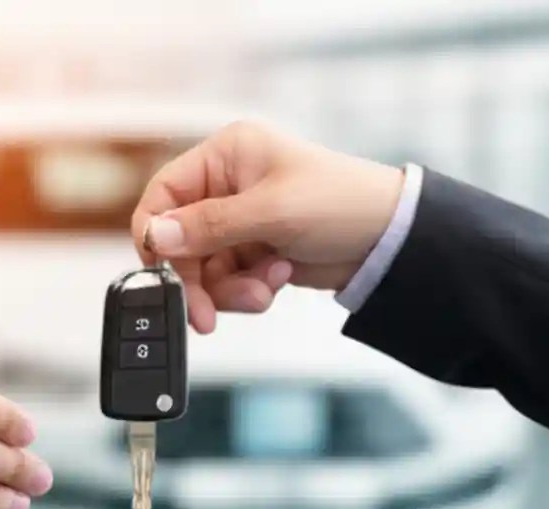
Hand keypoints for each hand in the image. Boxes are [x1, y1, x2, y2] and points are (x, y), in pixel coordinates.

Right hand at [132, 121, 404, 333]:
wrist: (393, 240)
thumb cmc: (344, 203)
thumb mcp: (272, 212)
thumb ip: (209, 226)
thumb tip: (156, 236)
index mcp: (227, 155)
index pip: (165, 193)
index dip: (157, 233)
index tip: (161, 270)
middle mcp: (227, 185)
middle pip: (181, 240)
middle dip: (196, 278)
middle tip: (204, 313)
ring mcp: (240, 220)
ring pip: (203, 267)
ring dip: (227, 289)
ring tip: (263, 290)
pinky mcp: (253, 250)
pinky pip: (226, 280)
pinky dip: (246, 291)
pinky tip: (277, 282)